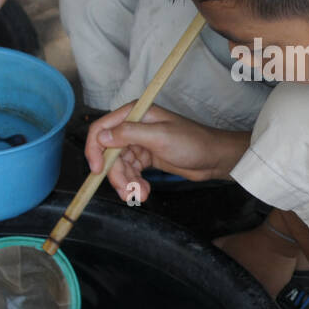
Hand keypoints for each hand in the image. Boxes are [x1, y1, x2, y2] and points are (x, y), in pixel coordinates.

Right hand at [84, 101, 248, 202]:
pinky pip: (130, 172)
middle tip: (127, 192)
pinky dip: (134, 183)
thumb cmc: (192, 142)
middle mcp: (133, 126)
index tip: (97, 171)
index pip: (101, 128)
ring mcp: (139, 143)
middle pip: (109, 153)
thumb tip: (101, 136)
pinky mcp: (146, 157)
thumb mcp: (159, 136)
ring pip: (119, 166)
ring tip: (141, 194)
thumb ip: (129, 134)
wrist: (213, 158)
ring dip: (127, 182)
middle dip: (116, 174)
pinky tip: (144, 191)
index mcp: (134, 114)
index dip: (95, 150)